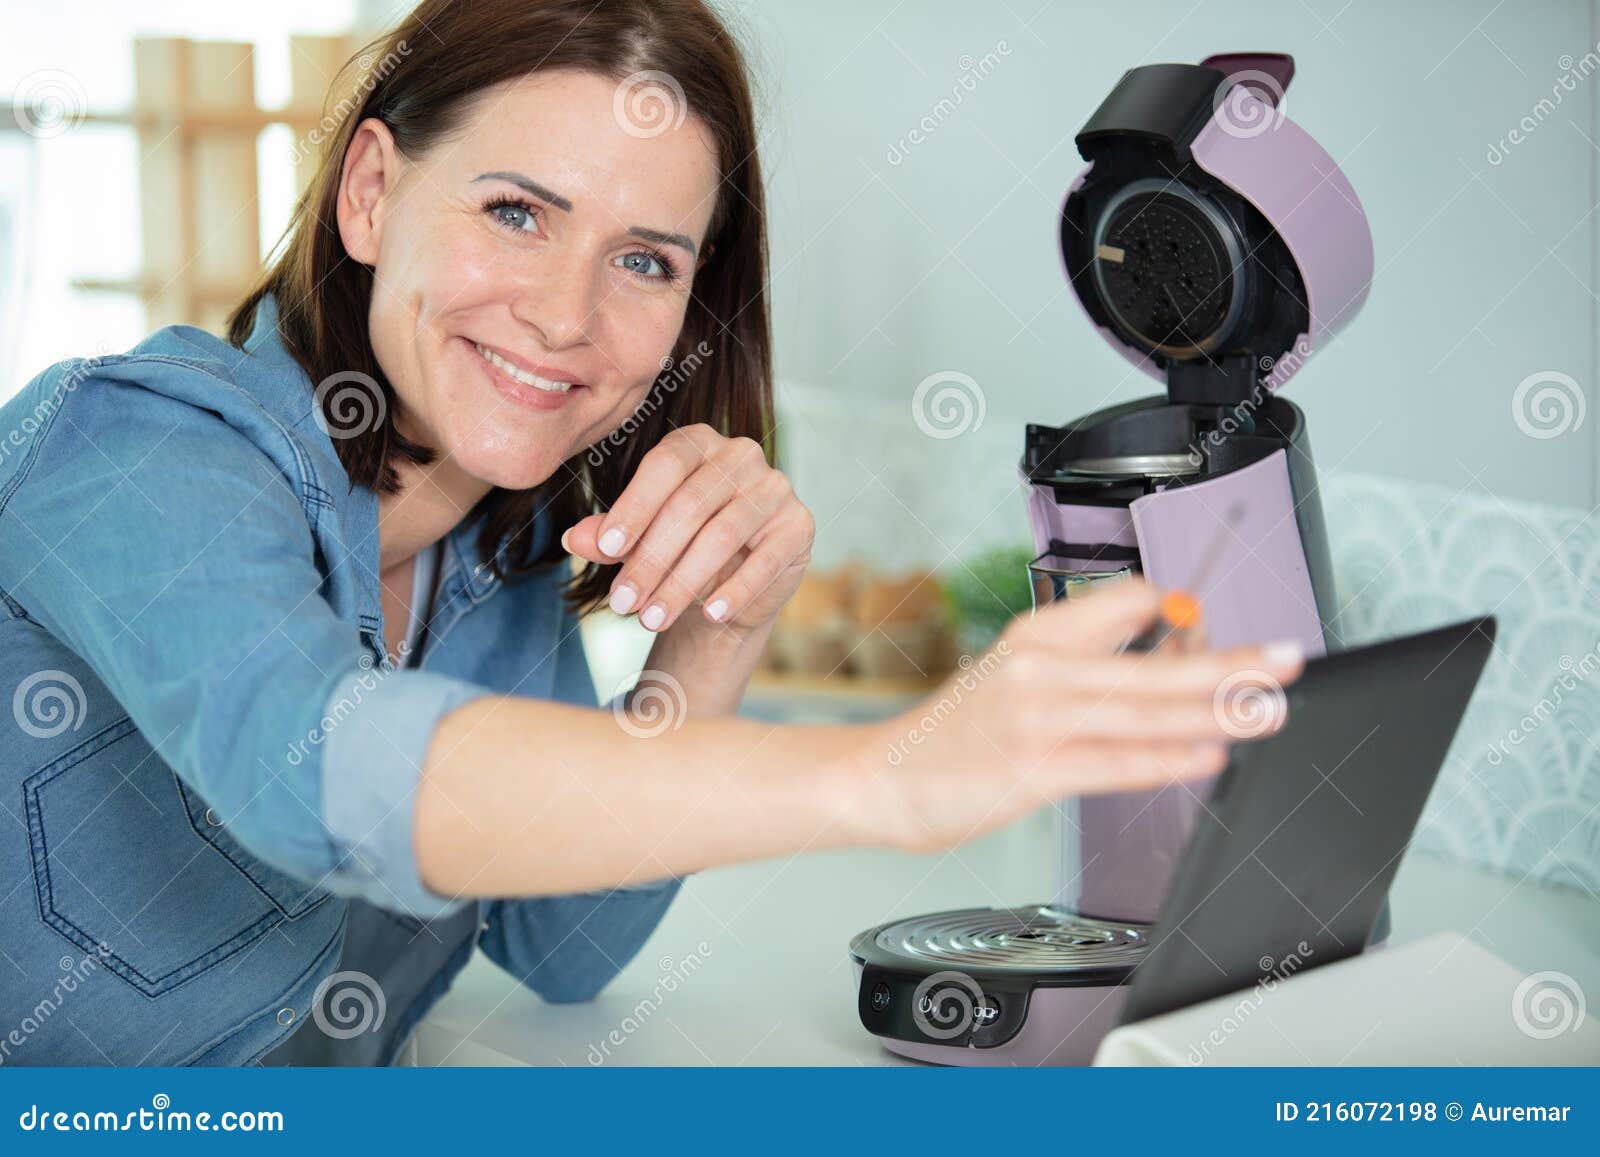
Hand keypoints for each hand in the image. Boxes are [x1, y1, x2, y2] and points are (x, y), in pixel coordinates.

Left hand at [562, 424, 813, 634]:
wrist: (733, 584)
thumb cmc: (680, 549)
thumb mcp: (639, 540)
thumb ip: (610, 535)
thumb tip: (574, 539)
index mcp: (697, 442)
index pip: (665, 465)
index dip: (634, 507)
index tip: (606, 550)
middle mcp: (740, 454)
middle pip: (691, 504)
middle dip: (652, 558)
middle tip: (623, 602)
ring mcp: (775, 487)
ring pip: (723, 534)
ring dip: (683, 582)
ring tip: (653, 618)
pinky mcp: (799, 524)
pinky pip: (766, 560)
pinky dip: (735, 591)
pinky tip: (710, 616)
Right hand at [853, 578, 1306, 853]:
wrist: (884, 776)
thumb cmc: (955, 733)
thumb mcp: (1013, 668)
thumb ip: (1085, 653)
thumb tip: (1165, 635)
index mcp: (1040, 635)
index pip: (1131, 601)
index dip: (1184, 616)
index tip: (1224, 634)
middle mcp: (1042, 668)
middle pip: (1156, 662)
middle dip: (1232, 662)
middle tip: (1287, 661)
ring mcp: (1038, 718)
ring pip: (1147, 711)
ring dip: (1218, 711)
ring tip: (1268, 709)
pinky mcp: (1035, 770)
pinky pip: (1117, 762)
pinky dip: (1168, 758)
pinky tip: (1206, 754)